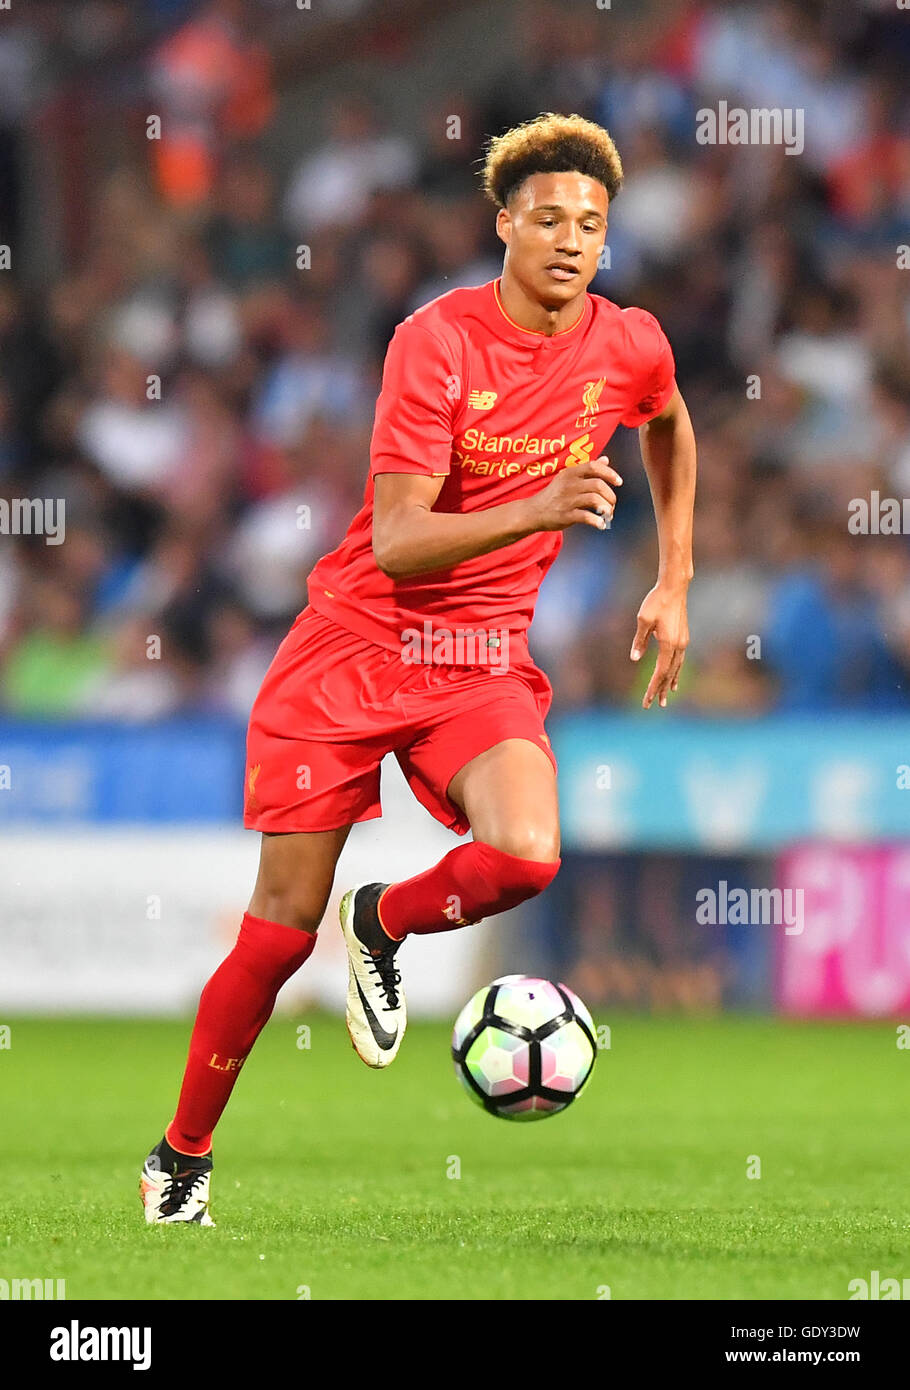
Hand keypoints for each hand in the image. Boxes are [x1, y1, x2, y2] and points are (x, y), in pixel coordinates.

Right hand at [525, 455, 622, 531]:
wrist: (533, 512)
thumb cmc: (554, 495)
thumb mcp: (568, 478)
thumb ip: (587, 469)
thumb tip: (606, 459)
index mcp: (570, 473)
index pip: (594, 467)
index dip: (609, 473)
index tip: (619, 482)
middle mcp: (569, 484)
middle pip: (598, 485)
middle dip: (610, 496)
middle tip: (612, 504)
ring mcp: (567, 500)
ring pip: (595, 500)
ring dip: (607, 509)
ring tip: (608, 515)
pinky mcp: (565, 516)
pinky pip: (586, 517)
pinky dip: (597, 522)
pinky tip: (601, 525)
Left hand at [631, 582, 689, 708]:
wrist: (674, 588)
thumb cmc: (656, 602)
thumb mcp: (643, 621)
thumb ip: (639, 641)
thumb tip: (635, 659)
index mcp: (669, 644)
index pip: (660, 672)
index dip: (653, 687)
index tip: (647, 700)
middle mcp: (679, 646)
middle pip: (669, 674)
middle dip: (661, 689)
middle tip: (656, 705)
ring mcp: (683, 641)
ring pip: (676, 668)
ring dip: (670, 682)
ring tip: (667, 696)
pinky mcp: (683, 637)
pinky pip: (680, 660)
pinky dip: (676, 671)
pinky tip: (674, 677)